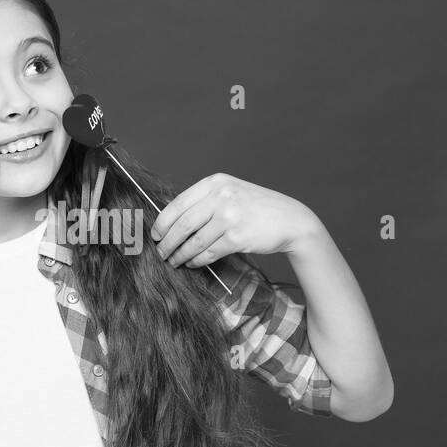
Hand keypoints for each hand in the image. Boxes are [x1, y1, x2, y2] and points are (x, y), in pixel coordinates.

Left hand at [150, 173, 316, 267]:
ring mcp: (229, 217)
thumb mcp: (231, 193)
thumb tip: (172, 222)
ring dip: (180, 254)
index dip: (162, 222)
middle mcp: (221, 197)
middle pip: (182, 224)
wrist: (291, 219)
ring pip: (193, 241)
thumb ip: (205, 202)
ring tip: (173, 261)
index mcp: (215, 183)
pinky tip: (191, 263)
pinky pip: (208, 252)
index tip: (155, 235)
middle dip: (167, 242)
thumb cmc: (257, 208)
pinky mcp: (237, 237)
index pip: (178, 203)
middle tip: (160, 252)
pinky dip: (196, 260)